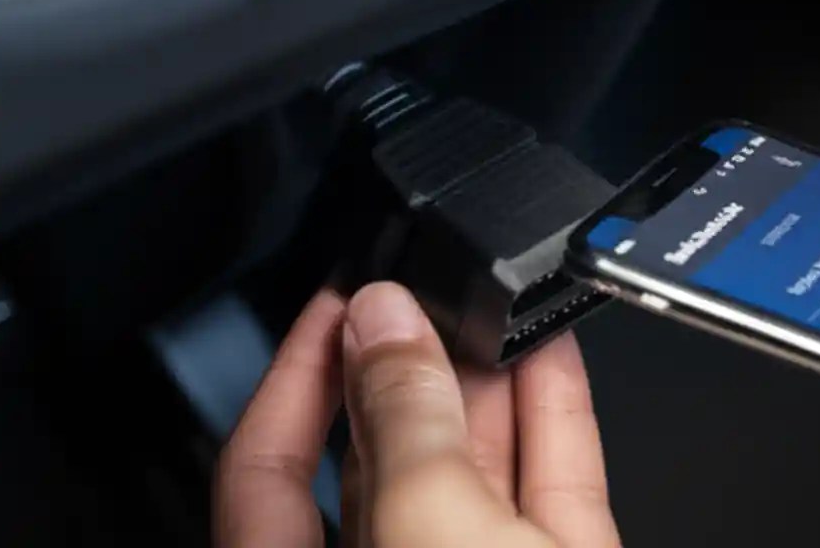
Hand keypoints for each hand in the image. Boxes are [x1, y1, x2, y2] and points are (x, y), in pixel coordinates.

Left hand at [214, 283, 620, 547]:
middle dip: (402, 365)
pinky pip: (550, 482)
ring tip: (492, 306)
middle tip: (421, 294)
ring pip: (471, 466)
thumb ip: (405, 419)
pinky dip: (554, 415)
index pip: (264, 468)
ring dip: (485, 381)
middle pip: (378, 458)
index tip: (335, 305)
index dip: (291, 375)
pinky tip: (555, 353)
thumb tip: (383, 324)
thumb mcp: (427, 526)